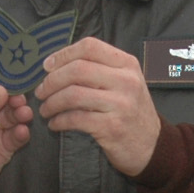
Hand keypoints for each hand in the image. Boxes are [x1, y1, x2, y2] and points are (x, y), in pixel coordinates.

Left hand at [0, 71, 31, 192]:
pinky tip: (21, 132)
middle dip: (14, 93)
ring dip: (19, 112)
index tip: (14, 70)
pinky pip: (16, 136)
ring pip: (12, 113)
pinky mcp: (3, 147)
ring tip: (23, 114)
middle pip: (2, 95)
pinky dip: (21, 132)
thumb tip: (1, 91)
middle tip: (20, 97)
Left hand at [33, 37, 160, 175]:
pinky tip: (55, 124)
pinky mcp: (112, 127)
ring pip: (73, 94)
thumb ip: (99, 69)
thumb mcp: (125, 82)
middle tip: (41, 92)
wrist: (152, 145)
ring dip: (52, 102)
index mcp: (127, 64)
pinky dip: (59, 121)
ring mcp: (121, 104)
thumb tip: (56, 64)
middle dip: (51, 81)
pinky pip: (76, 119)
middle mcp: (126, 80)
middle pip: (77, 69)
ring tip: (45, 109)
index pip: (89, 47)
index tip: (47, 66)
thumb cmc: (131, 111)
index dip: (63, 54)